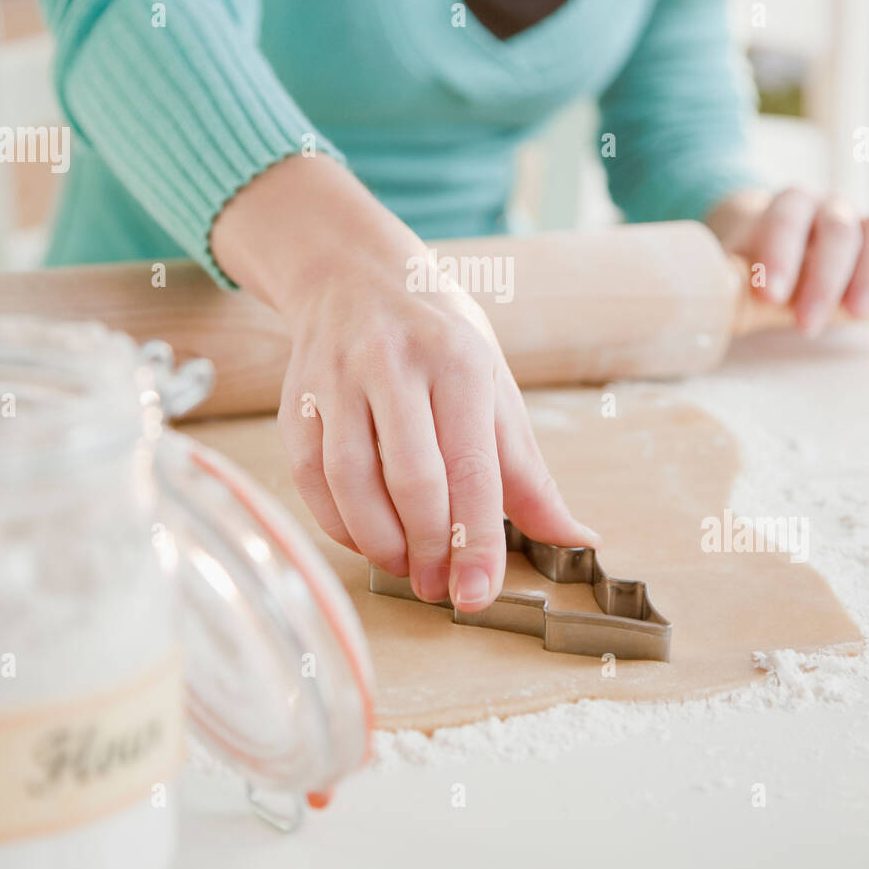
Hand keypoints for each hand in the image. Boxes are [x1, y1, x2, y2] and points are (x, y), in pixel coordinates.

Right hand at [210, 154, 597, 610]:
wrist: (352, 273)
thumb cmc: (435, 336)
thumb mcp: (493, 383)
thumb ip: (526, 469)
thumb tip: (573, 537)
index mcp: (457, 360)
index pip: (472, 466)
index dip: (475, 541)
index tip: (478, 595)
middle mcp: (393, 363)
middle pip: (412, 479)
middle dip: (428, 550)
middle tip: (440, 588)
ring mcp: (337, 379)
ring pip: (352, 482)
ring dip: (380, 543)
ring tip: (405, 565)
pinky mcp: (295, 399)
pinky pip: (311, 479)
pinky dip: (338, 523)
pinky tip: (365, 537)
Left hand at [708, 188, 868, 333]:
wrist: (775, 246)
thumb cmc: (754, 268)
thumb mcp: (734, 272)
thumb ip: (728, 286)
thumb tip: (703, 314)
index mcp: (786, 207)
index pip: (786, 216)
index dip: (780, 252)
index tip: (770, 297)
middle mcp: (829, 207)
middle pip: (836, 227)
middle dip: (823, 277)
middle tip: (808, 324)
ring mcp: (866, 222)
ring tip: (858, 314)